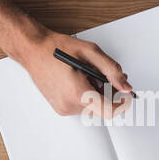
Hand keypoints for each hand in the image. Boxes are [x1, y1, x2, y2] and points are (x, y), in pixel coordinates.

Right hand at [18, 29, 133, 116]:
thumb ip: (112, 70)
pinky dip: (84, 94)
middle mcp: (69, 105)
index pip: (109, 111)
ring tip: (84, 74)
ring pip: (91, 106)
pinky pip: (80, 105)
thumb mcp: (90, 52)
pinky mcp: (59, 108)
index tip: (125, 95)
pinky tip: (76, 79)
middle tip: (102, 74)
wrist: (33, 50)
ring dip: (95, 92)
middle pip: (101, 107)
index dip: (122, 103)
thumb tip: (126, 85)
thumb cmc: (56, 48)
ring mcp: (63, 108)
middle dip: (107, 91)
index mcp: (78, 93)